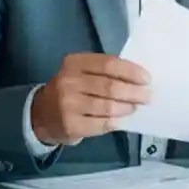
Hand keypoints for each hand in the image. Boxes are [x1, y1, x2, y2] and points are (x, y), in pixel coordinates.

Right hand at [31, 53, 149, 145]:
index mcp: (74, 63)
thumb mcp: (81, 72)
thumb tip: (139, 79)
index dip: (131, 71)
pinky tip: (121, 120)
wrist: (41, 115)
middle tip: (147, 97)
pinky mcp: (71, 125)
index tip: (147, 79)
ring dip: (127, 107)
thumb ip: (105, 72)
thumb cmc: (71, 89)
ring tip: (135, 107)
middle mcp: (69, 82)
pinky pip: (102, 124)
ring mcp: (68, 105)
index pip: (109, 64)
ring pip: (108, 106)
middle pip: (110, 86)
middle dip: (134, 92)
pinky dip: (116, 122)